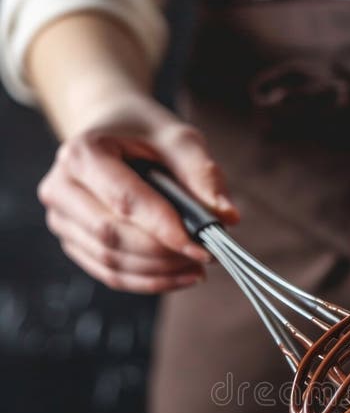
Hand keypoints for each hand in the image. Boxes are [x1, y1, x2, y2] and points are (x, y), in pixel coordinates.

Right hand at [38, 96, 238, 292]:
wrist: (110, 131)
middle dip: (164, 254)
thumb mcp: (178, 138)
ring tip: (197, 267)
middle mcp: (61, 188)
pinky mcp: (73, 243)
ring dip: (159, 272)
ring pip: (111, 262)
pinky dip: (148, 281)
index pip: (124, 202)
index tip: (202, 247)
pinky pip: (110, 274)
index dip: (165, 229)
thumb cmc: (143, 133)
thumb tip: (226, 216)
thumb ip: (202, 174)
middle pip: (113, 237)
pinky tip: (180, 275)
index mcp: (81, 154)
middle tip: (204, 257)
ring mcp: (62, 219)